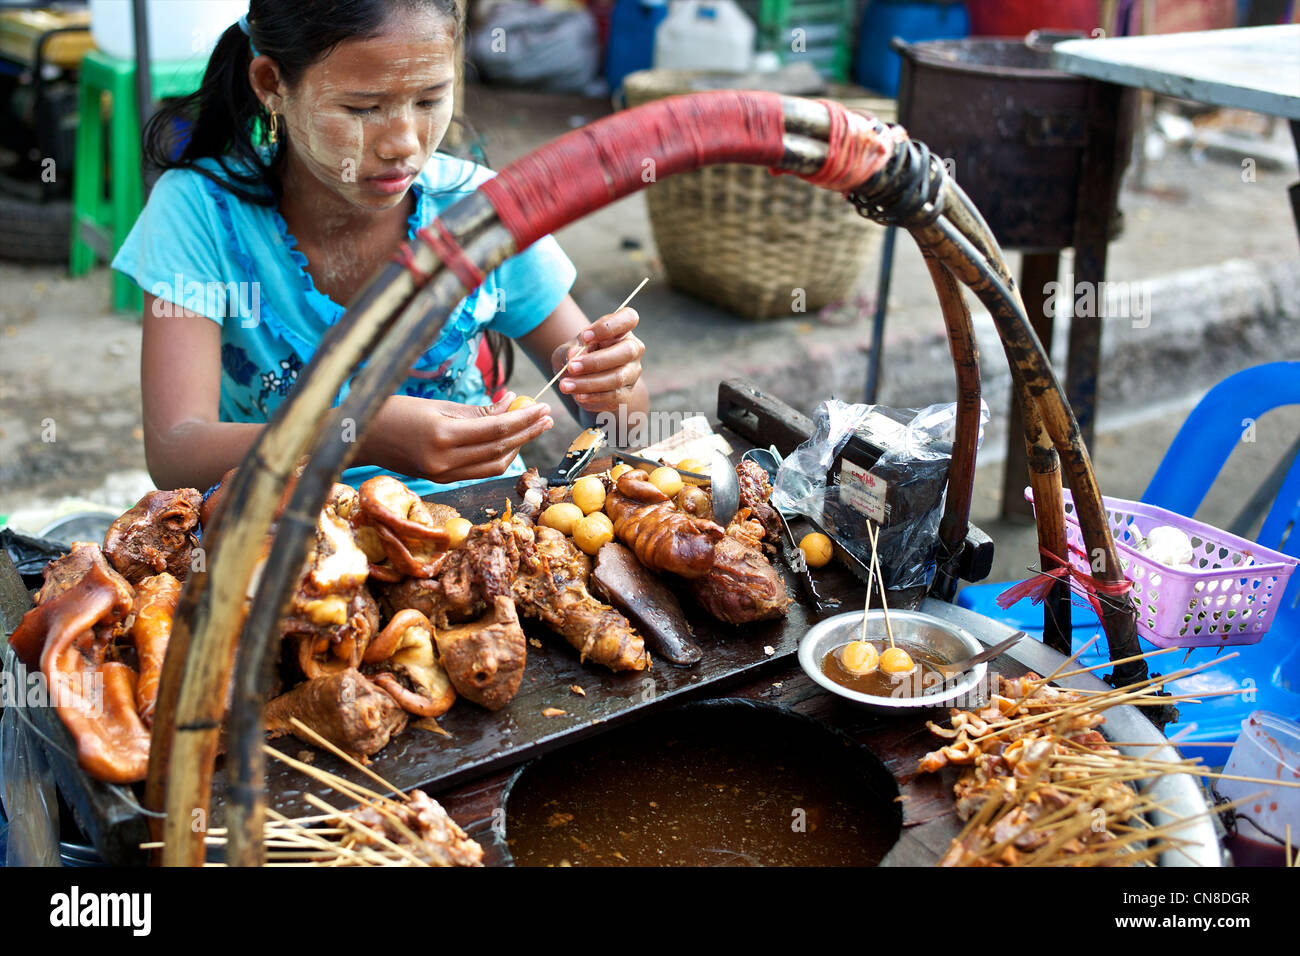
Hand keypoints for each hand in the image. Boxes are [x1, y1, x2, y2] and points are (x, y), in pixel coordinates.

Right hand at [374, 393, 553, 483]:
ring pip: (494, 465)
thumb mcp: (436, 405)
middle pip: (501, 449)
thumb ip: (476, 411)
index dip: (524, 419)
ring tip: (531, 426)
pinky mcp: (441, 480)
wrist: (358, 437)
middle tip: (546, 416)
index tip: (542, 406)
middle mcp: (445, 461)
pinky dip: (498, 456)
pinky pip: (479, 470)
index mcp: (442, 436)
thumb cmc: (393, 411)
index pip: (497, 430)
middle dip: (528, 432)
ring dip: (517, 447)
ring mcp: (443, 475)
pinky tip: (508, 441)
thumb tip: (511, 405)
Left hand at [551, 307, 644, 412]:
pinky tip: (577, 396)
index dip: (608, 327)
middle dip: (596, 361)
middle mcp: (633, 349)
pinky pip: (613, 397)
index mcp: (621, 329)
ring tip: (565, 385)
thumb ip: (570, 350)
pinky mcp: (627, 394)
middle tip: (571, 367)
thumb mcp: (569, 349)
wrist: (584, 382)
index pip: (628, 318)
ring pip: (618, 378)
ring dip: (589, 383)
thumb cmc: (578, 357)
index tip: (584, 337)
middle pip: (627, 351)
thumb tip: (573, 356)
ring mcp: (633, 372)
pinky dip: (593, 398)